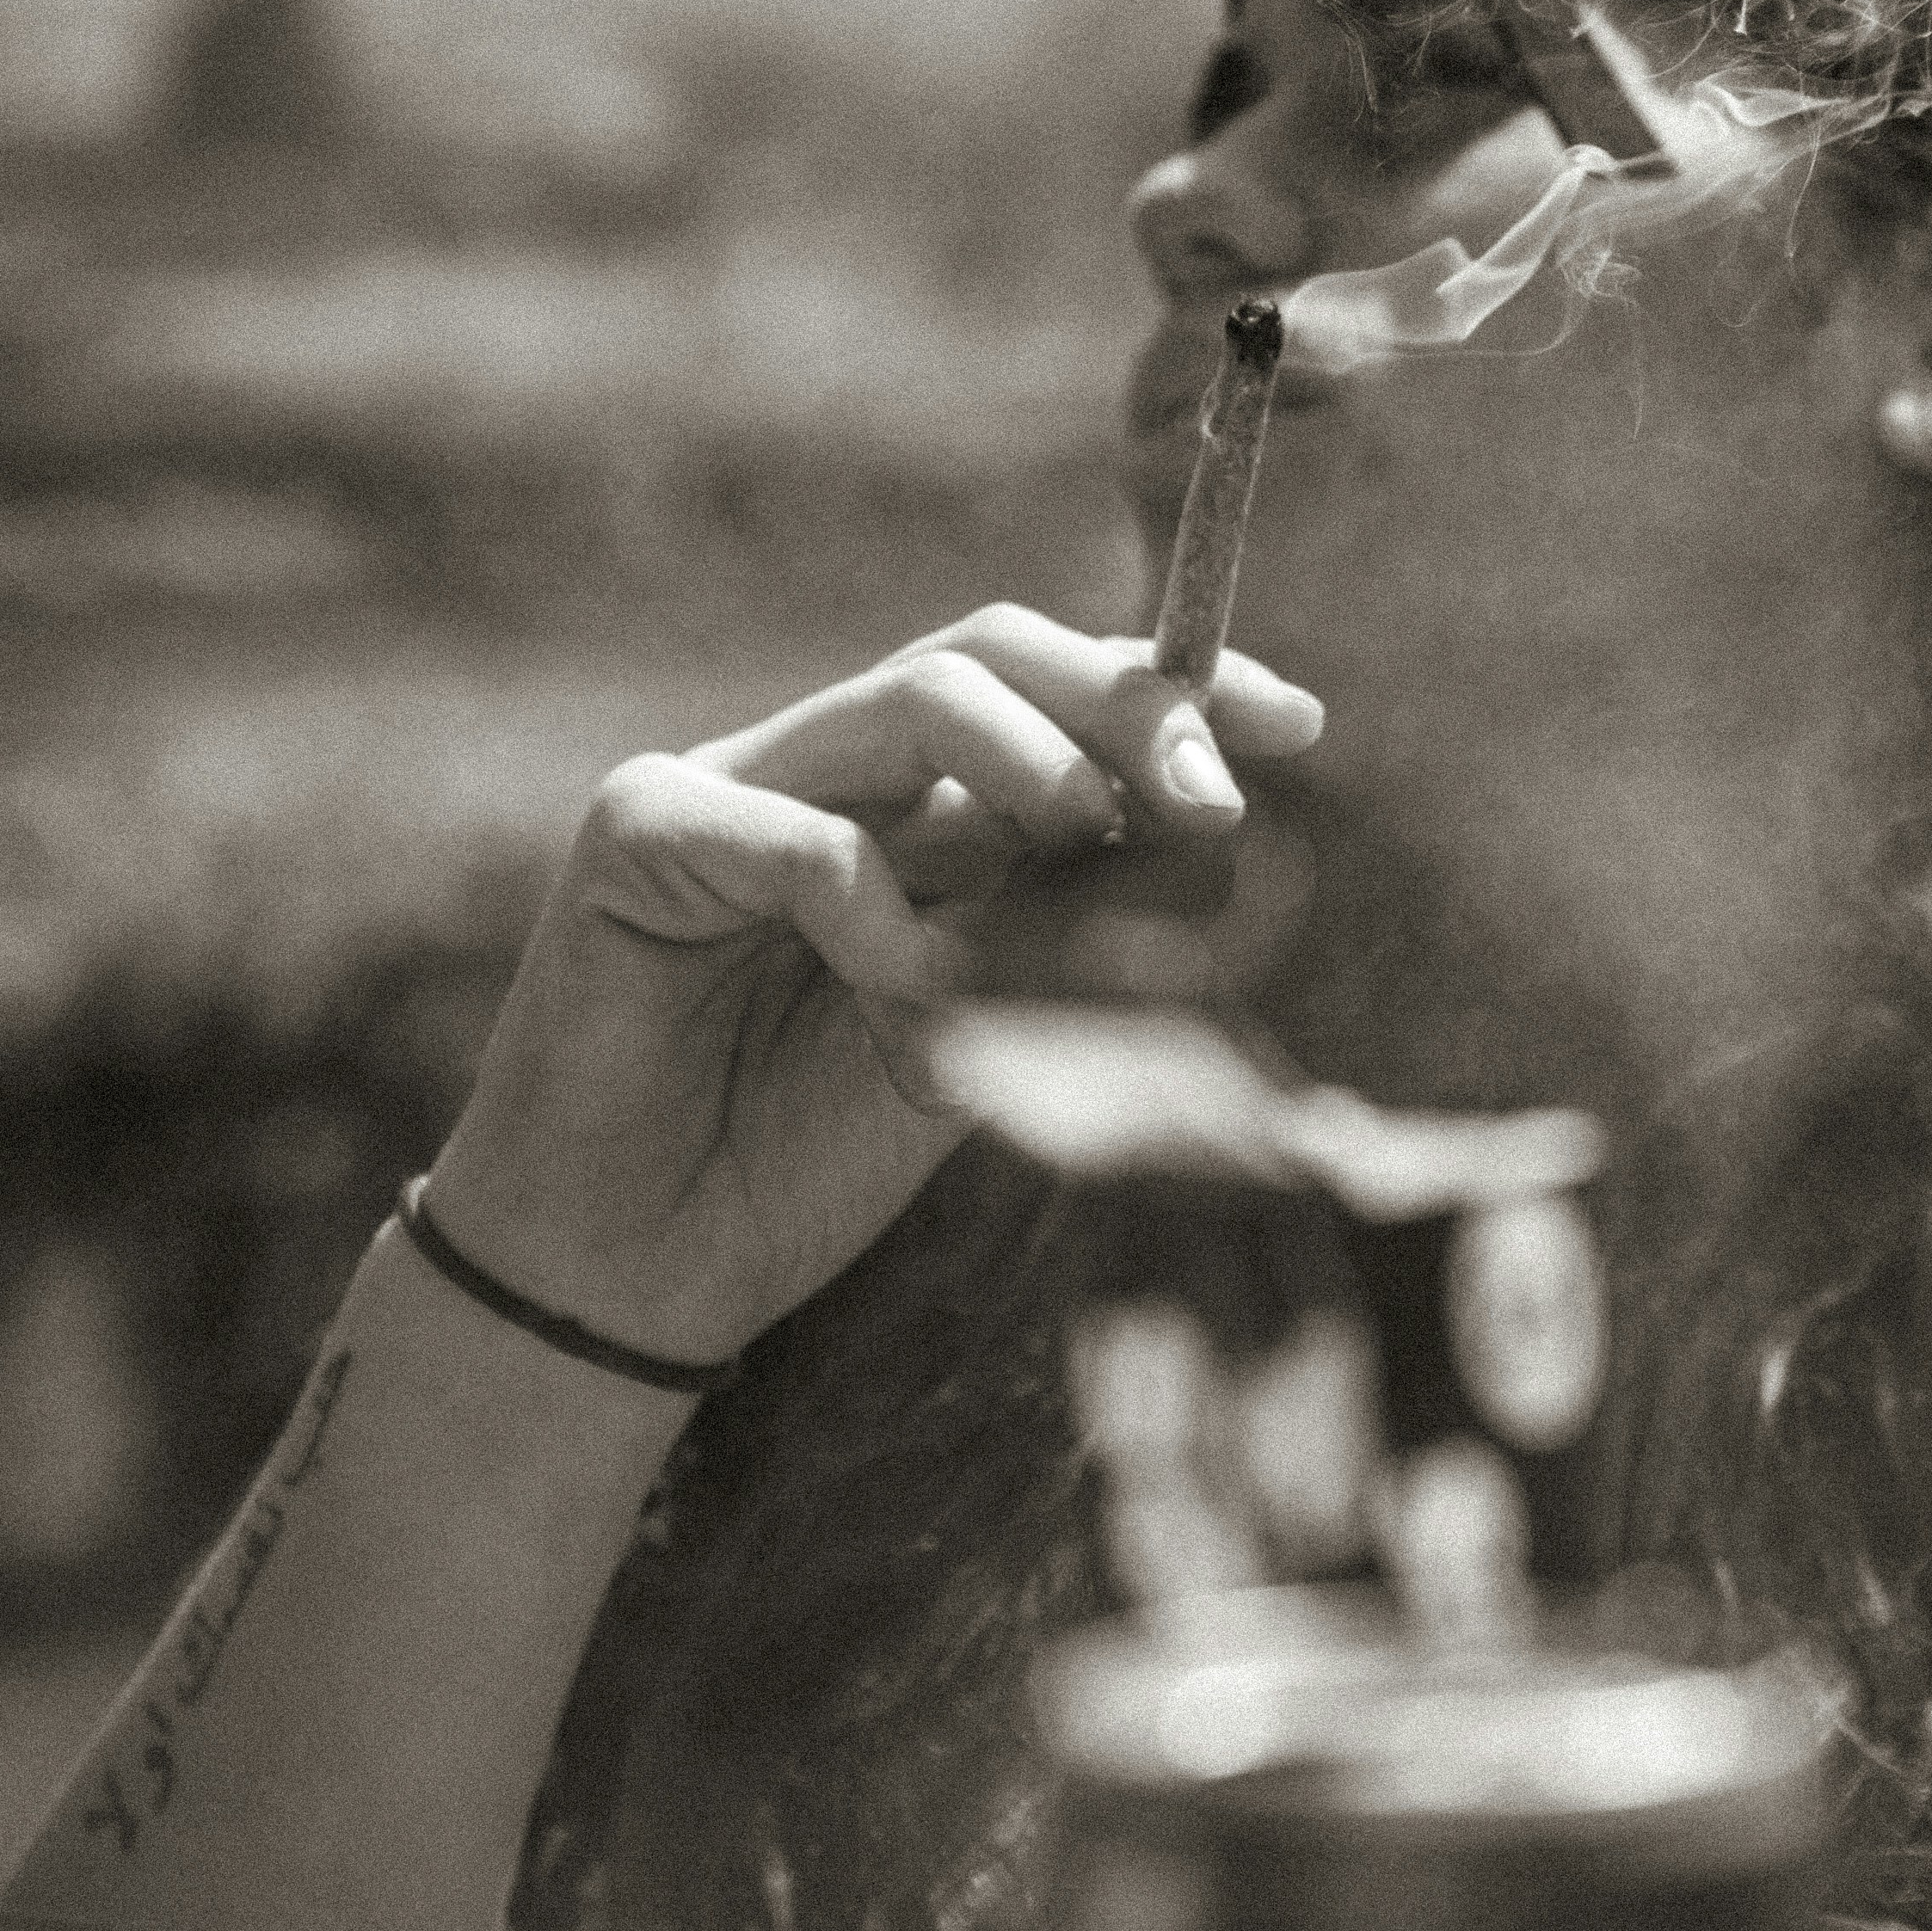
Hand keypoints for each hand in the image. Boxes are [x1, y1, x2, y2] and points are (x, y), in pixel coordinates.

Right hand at [420, 606, 1325, 1363]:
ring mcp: (724, 786)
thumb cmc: (794, 1162)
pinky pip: (794, 831)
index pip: (1051, 693)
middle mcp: (820, 769)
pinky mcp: (639, 832)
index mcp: (906, 805)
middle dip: (1122, 707)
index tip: (1299, 726)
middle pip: (987, 655)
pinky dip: (877, 899)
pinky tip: (911, 983)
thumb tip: (1203, 851)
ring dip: (1026, 764)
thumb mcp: (974, 1039)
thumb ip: (1056, 942)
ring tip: (1087, 839)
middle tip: (1212, 798)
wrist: (632, 1275)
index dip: (1172, 690)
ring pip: (906, 700)